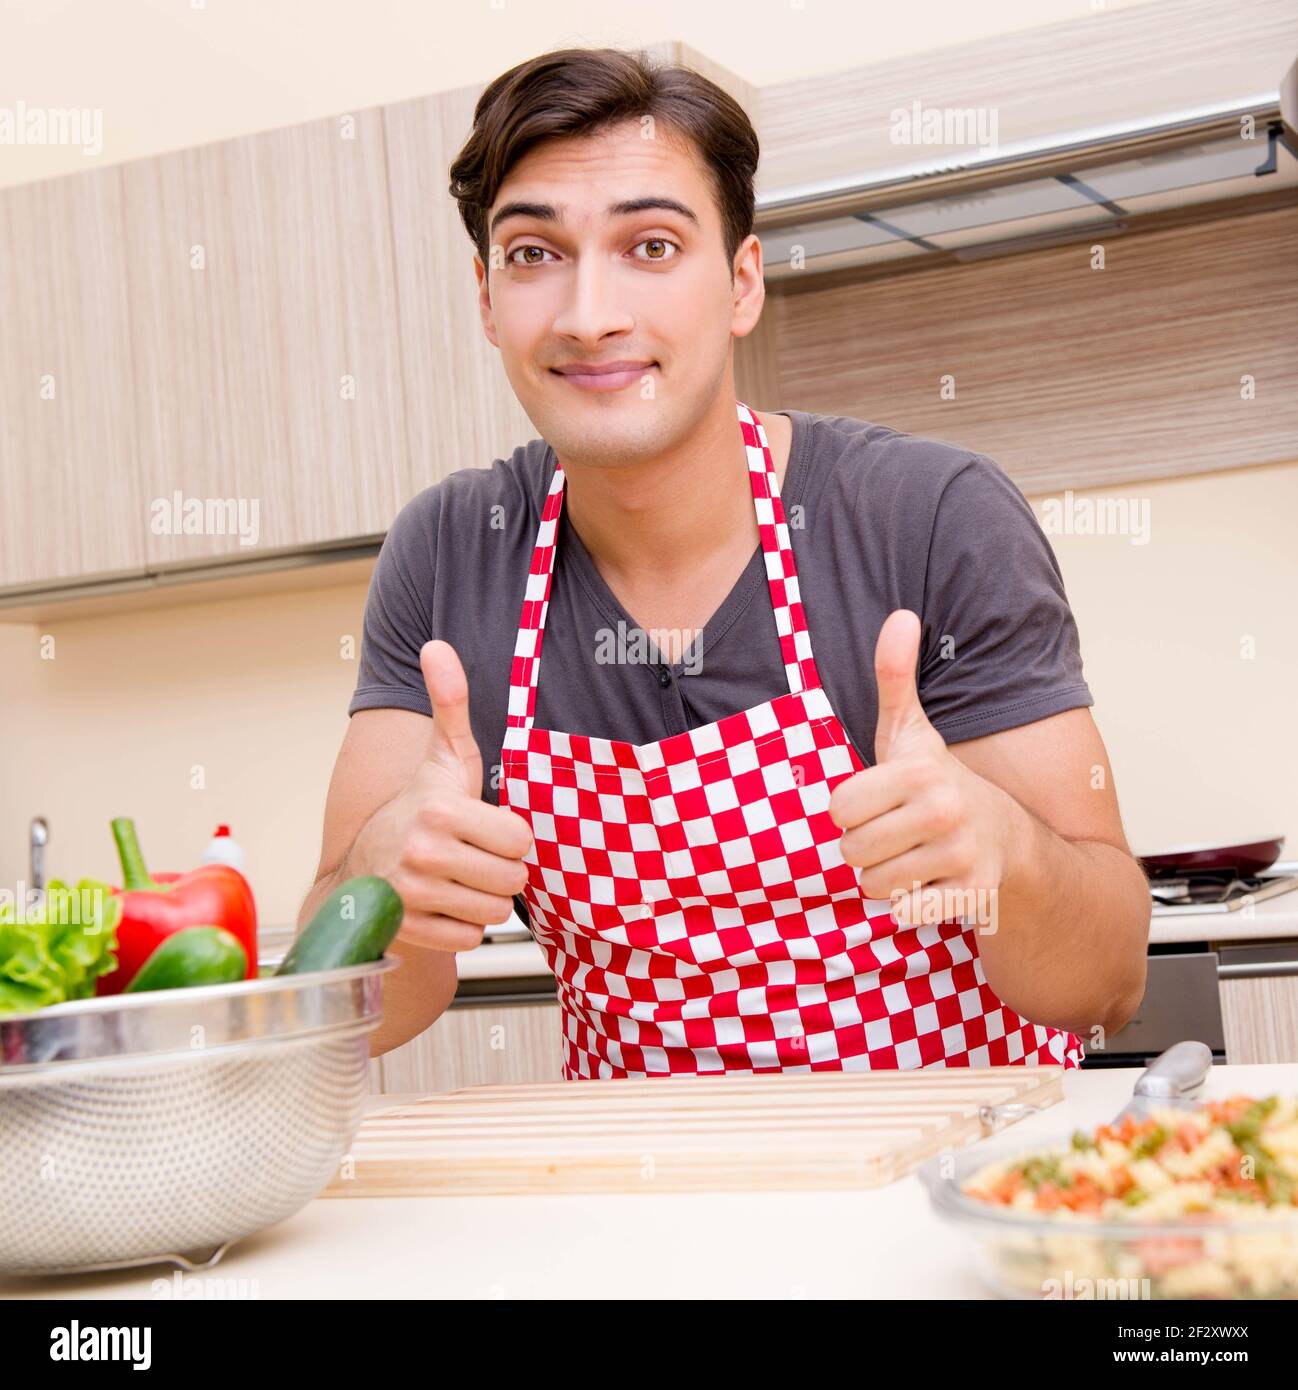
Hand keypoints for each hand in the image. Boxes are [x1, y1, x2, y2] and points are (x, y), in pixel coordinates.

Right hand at [354, 639, 533, 950]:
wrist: (361, 869)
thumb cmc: (416, 809)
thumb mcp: (441, 757)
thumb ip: (450, 703)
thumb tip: (437, 646)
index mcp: (440, 810)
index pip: (520, 840)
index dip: (510, 836)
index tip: (484, 829)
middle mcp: (422, 854)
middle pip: (512, 879)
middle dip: (499, 870)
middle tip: (473, 856)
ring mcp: (414, 897)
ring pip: (494, 911)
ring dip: (484, 899)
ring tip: (459, 878)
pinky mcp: (410, 932)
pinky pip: (471, 938)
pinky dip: (462, 925)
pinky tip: (443, 904)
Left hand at [827, 609, 1018, 928]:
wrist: (1013, 840)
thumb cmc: (943, 784)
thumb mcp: (913, 732)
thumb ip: (895, 677)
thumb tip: (899, 616)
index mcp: (920, 770)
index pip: (837, 809)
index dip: (851, 811)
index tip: (879, 803)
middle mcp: (944, 810)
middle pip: (851, 851)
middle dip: (865, 848)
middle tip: (896, 834)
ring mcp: (960, 855)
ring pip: (874, 886)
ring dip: (885, 878)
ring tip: (911, 856)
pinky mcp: (971, 896)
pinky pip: (905, 913)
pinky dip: (911, 906)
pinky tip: (930, 883)